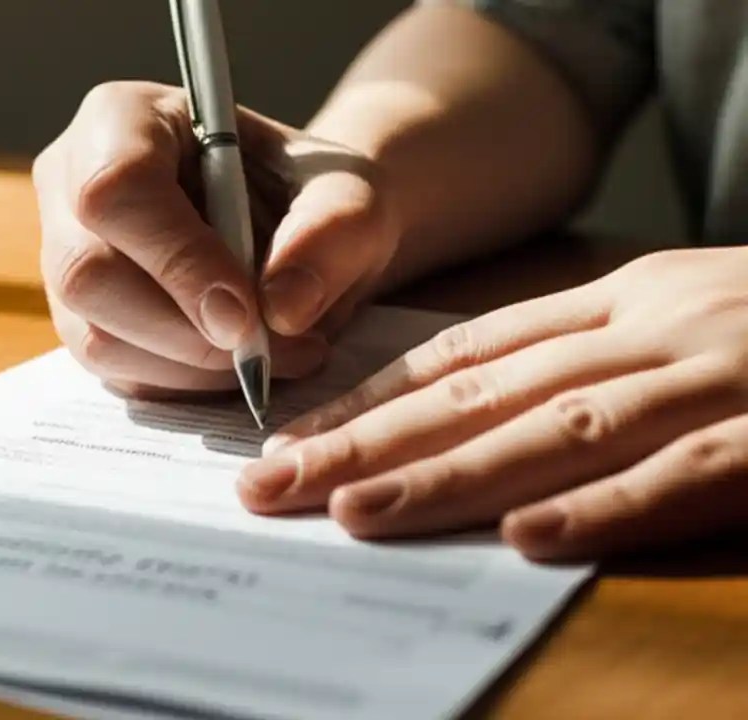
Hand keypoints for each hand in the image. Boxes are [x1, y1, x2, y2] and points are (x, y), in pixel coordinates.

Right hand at [33, 81, 398, 396]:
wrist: (301, 228)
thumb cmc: (315, 191)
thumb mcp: (351, 192)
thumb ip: (332, 232)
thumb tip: (282, 308)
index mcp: (123, 120)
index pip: (115, 187)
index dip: (176, 258)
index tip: (245, 314)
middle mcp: (71, 185)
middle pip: (86, 273)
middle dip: (184, 330)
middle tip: (266, 348)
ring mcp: (65, 259)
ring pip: (95, 336)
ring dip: (192, 367)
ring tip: (274, 355)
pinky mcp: (83, 321)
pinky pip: (117, 373)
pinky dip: (186, 384)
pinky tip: (238, 362)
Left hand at [238, 247, 747, 560]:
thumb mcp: (680, 319)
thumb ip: (584, 359)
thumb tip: (470, 417)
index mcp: (623, 297)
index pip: (466, 351)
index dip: (372, 396)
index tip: (294, 439)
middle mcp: (654, 326)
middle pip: (481, 391)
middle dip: (366, 441)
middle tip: (273, 484)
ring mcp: (721, 376)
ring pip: (558, 429)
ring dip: (448, 473)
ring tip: (354, 511)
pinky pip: (684, 474)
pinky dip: (604, 506)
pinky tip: (525, 535)